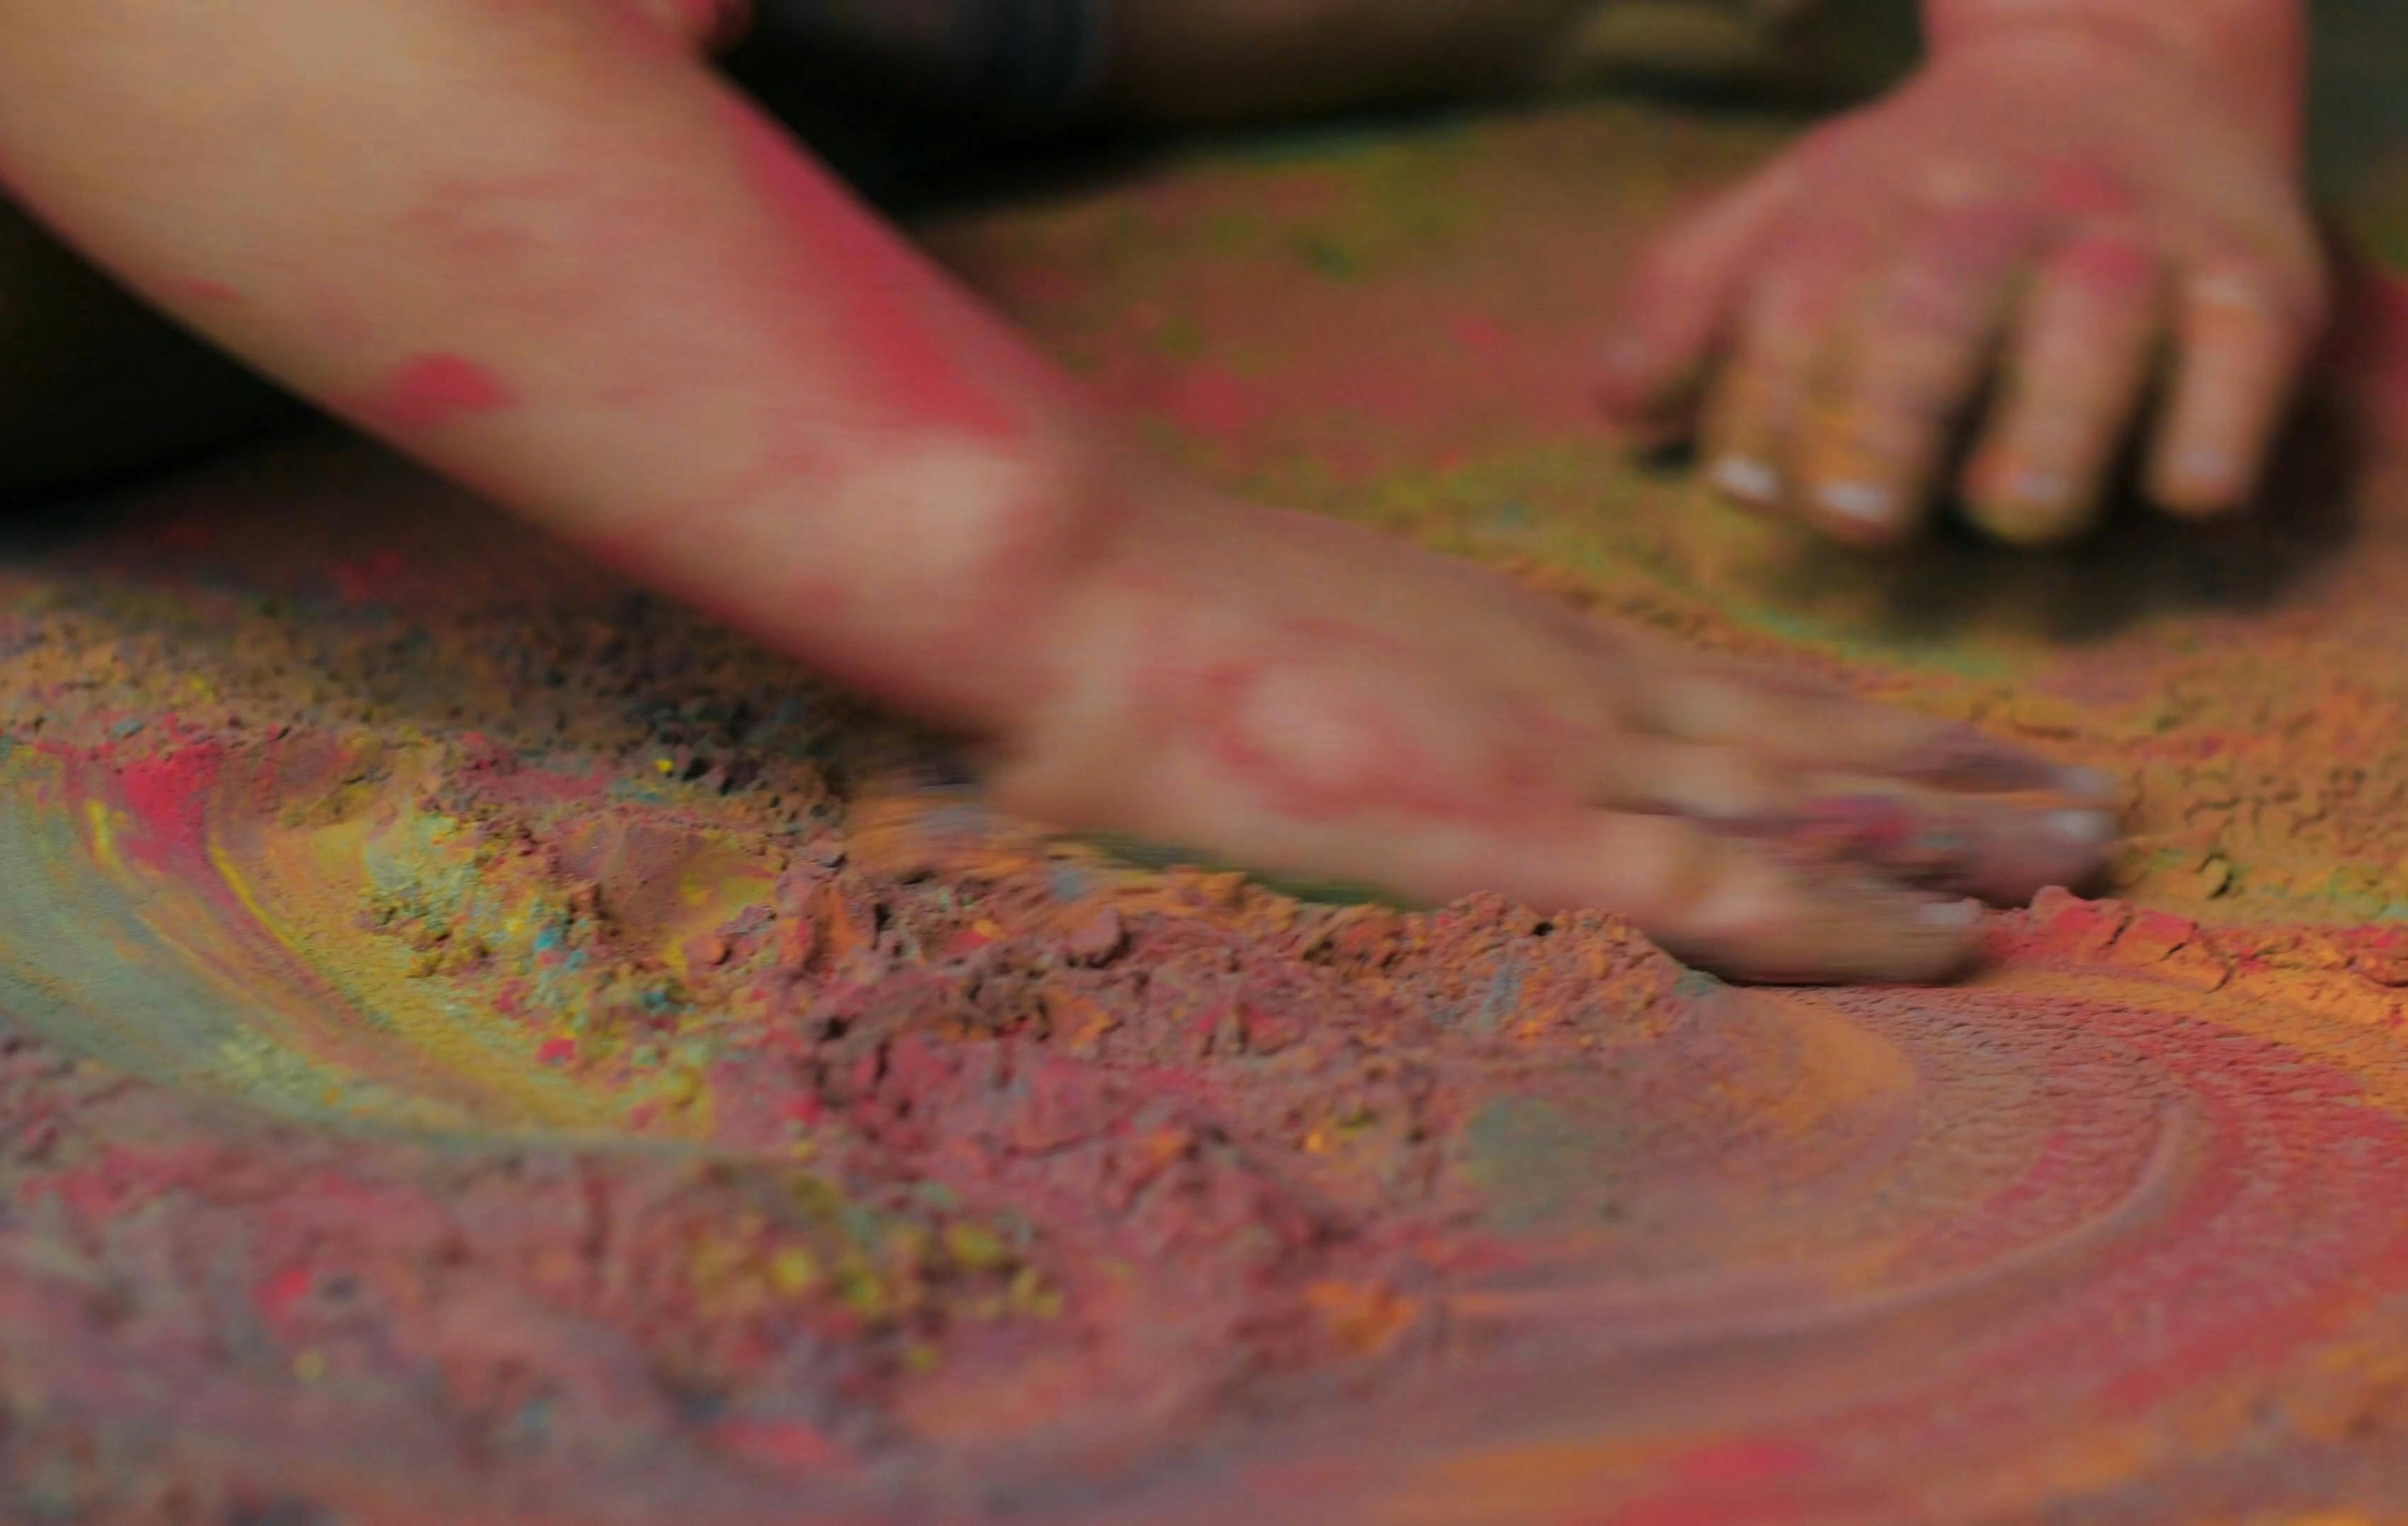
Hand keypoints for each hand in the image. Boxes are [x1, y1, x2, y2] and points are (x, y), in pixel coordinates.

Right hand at [992, 477, 2119, 984]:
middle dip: (1957, 770)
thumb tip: (1336, 736)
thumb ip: (1337, 697)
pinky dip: (1855, 914)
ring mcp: (1560, 754)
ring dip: (1962, 831)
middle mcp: (1575, 685)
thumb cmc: (1137, 627)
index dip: (1853, 726)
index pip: (1724, 690)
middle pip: (1808, 733)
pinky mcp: (1521, 833)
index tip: (1949, 745)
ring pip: (1814, 797)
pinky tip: (1959, 945)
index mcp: (1515, 644)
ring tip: (2091, 853)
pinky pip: (1731, 888)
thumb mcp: (1269, 655)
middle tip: (2089, 795)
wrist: (1088, 592)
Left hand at [1596, 23, 2327, 545]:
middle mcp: (2003, 210)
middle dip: (1885, 414)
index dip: (1766, 392)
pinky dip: (2216, 417)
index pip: (1802, 296)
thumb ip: (1697, 301)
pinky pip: (2243, 343)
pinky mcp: (2255, 272)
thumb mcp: (1798, 212)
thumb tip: (1613, 412)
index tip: (1745, 490)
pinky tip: (2180, 490)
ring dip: (2049, 421)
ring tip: (2010, 511)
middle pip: (1935, 305)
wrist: (2122, 63)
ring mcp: (2133, 237)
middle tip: (1855, 520)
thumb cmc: (1924, 190)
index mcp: (1873, 202)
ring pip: (2095, 318)